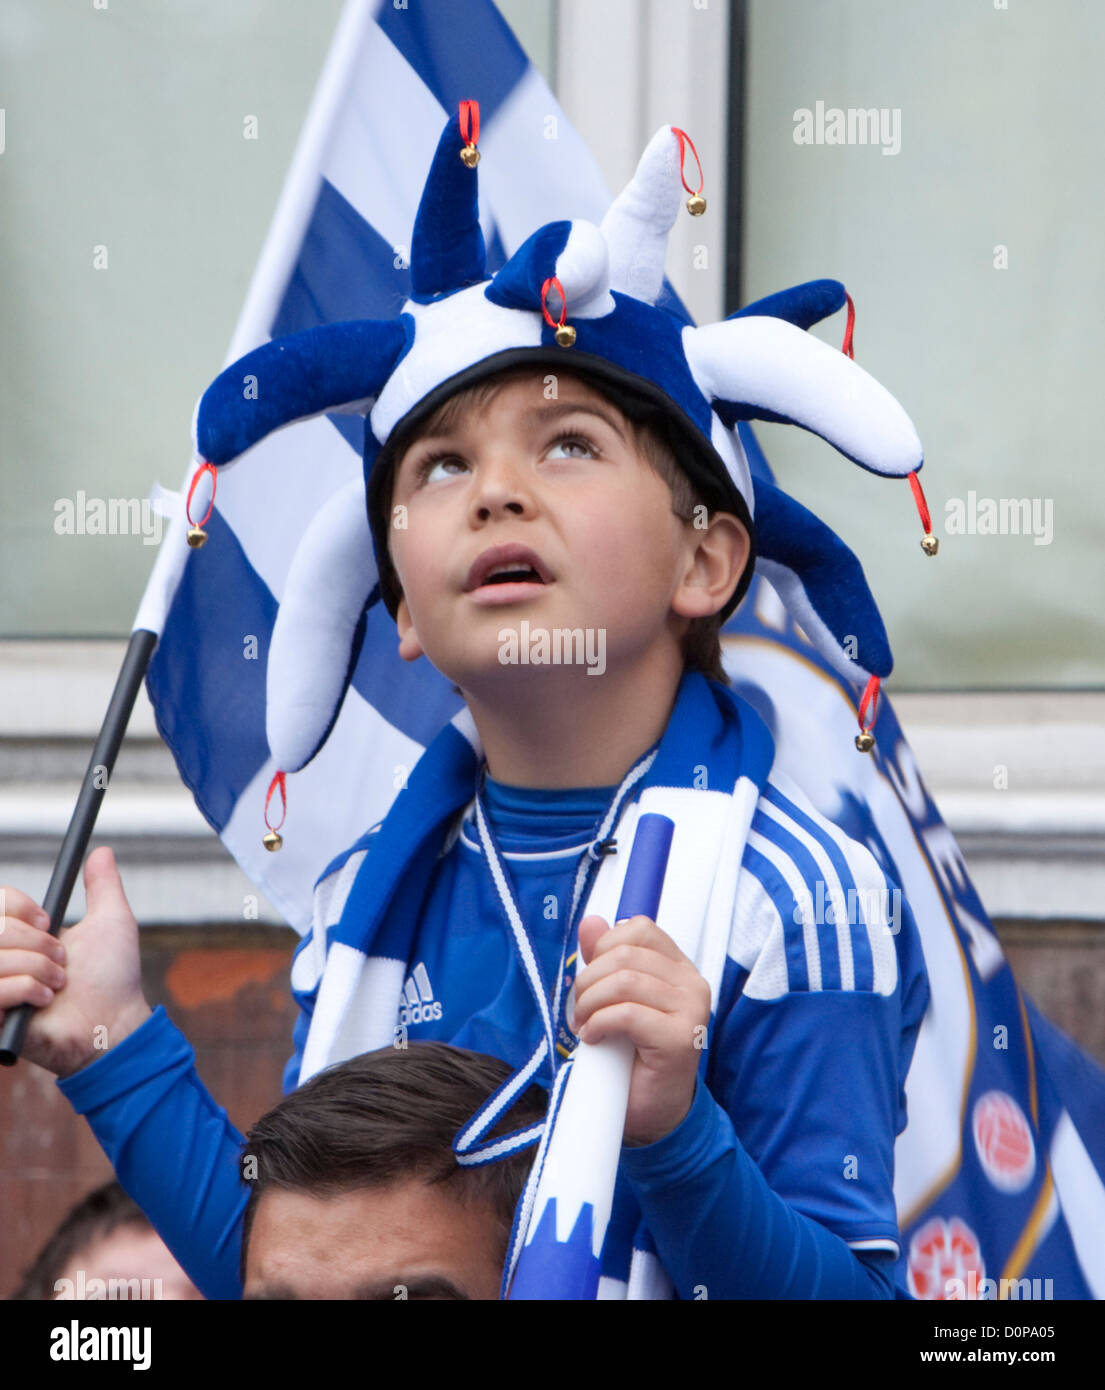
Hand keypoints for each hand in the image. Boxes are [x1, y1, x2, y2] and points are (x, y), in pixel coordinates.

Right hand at [0, 847, 150, 1076]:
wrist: (115, 1023)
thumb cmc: (114, 978)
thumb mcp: (111, 921)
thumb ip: (102, 886)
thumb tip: (102, 851)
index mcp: (21, 936)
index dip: (20, 908)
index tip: (50, 922)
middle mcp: (3, 959)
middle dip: (38, 943)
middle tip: (62, 961)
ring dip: (39, 968)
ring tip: (58, 984)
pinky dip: (28, 990)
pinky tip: (46, 1001)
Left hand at [572, 914, 710, 1146]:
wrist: (654, 1112)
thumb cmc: (634, 1056)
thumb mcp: (613, 999)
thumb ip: (605, 960)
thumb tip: (590, 922)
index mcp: (678, 968)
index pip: (640, 929)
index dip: (604, 948)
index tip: (591, 978)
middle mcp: (692, 983)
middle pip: (626, 955)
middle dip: (588, 981)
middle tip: (579, 1011)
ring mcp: (691, 1010)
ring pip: (624, 981)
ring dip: (590, 1004)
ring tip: (585, 1025)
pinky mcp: (681, 1039)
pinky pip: (628, 1014)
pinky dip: (599, 1023)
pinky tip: (593, 1037)